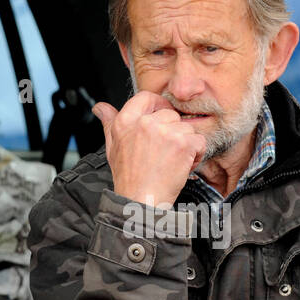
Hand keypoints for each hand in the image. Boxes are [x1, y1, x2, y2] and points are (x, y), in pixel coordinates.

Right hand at [92, 92, 205, 207]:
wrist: (141, 201)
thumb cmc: (128, 178)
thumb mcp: (112, 147)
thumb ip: (108, 123)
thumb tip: (100, 108)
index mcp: (126, 121)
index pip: (146, 97)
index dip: (157, 105)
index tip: (162, 115)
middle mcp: (145, 123)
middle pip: (170, 114)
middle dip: (172, 131)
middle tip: (164, 152)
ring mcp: (166, 132)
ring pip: (186, 128)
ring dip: (185, 144)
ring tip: (172, 161)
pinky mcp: (183, 143)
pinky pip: (198, 141)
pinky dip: (196, 154)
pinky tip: (182, 166)